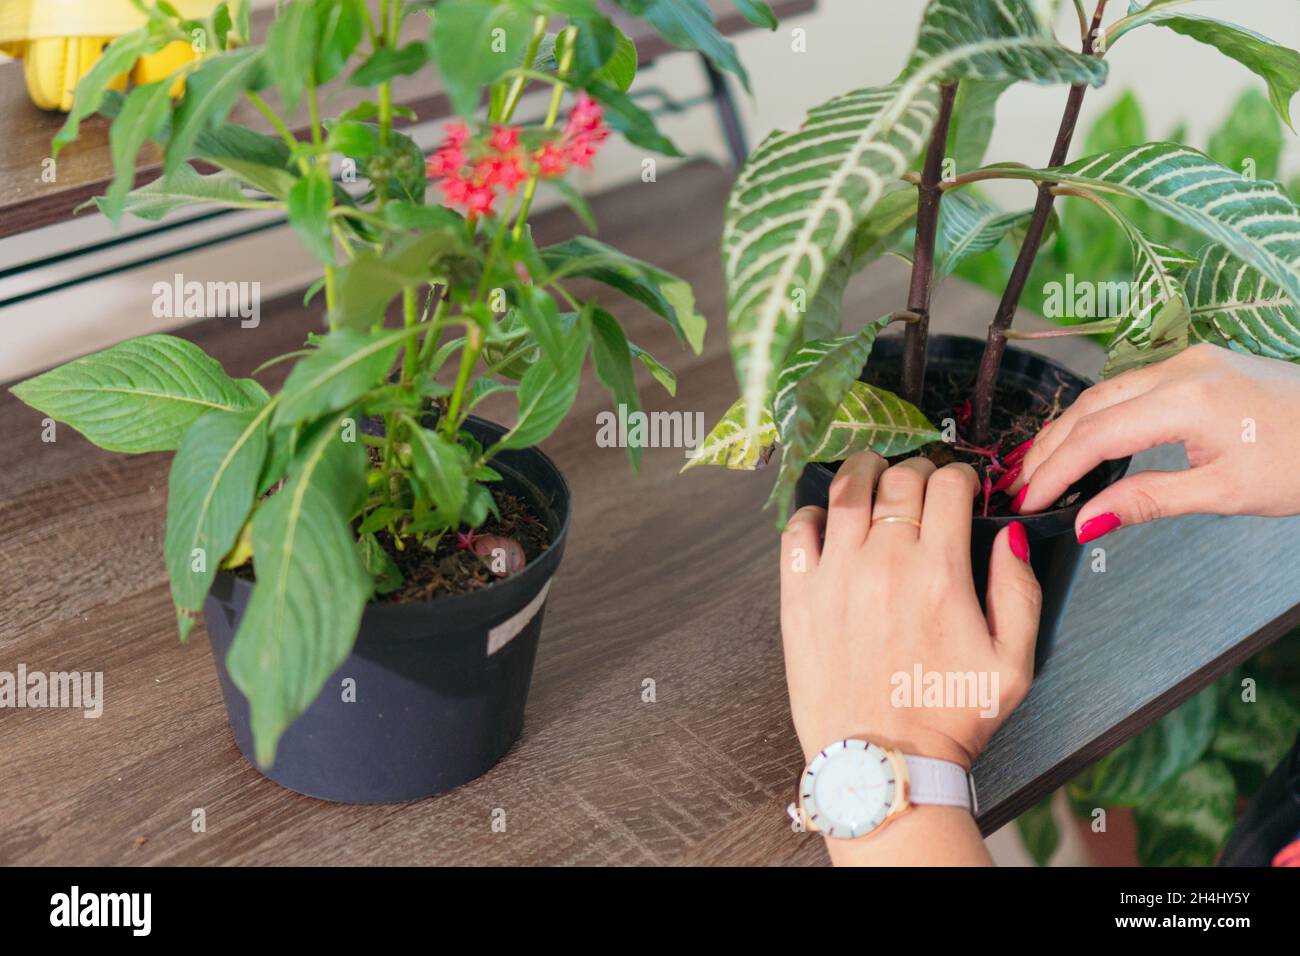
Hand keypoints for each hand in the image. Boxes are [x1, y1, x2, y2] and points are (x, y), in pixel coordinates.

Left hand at [780, 453, 1040, 772]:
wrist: (884, 762)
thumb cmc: (948, 718)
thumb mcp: (1012, 663)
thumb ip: (1020, 591)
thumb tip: (1010, 535)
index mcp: (940, 573)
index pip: (948, 485)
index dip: (960, 477)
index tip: (961, 487)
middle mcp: (884, 563)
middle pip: (898, 478)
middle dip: (916, 469)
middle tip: (920, 482)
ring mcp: (835, 576)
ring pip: (845, 490)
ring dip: (864, 472)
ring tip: (873, 475)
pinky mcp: (798, 596)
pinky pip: (796, 531)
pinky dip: (811, 514)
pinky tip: (826, 520)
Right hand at [1010, 344, 1299, 540]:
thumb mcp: (1224, 494)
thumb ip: (1147, 501)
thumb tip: (1086, 522)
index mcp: (1186, 400)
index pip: (1095, 436)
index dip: (1054, 471)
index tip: (1028, 501)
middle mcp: (1180, 368)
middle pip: (1089, 407)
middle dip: (1047, 449)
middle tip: (1018, 486)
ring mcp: (1188, 360)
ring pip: (1104, 393)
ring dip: (1067, 430)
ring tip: (1039, 466)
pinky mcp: (1197, 364)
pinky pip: (1128, 386)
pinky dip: (1097, 415)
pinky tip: (1083, 439)